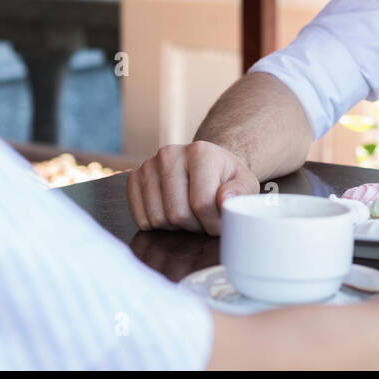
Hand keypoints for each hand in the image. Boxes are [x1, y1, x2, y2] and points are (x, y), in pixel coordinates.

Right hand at [126, 140, 258, 235]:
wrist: (205, 165)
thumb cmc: (224, 178)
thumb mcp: (244, 183)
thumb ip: (240, 192)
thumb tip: (224, 200)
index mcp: (200, 152)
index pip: (202, 203)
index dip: (214, 223)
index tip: (221, 221)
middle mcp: (170, 154)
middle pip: (178, 214)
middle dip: (195, 226)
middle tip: (205, 217)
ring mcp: (149, 165)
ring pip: (158, 219)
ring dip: (177, 227)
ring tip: (190, 213)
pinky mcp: (134, 178)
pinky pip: (141, 219)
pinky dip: (158, 225)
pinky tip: (172, 211)